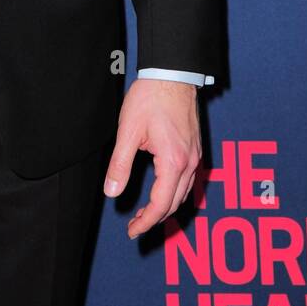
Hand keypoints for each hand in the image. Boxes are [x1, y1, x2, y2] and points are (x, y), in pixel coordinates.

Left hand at [103, 79, 201, 237]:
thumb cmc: (150, 98)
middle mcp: (189, 162)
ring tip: (145, 212)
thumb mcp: (128, 131)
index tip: (132, 232)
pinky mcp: (195, 148)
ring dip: (165, 206)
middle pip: (175, 203)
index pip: (161, 205)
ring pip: (183, 193)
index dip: (146, 222)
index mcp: (173, 161)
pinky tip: (161, 189)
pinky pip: (187, 180)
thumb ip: (120, 164)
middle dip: (155, 219)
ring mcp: (195, 155)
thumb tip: (112, 193)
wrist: (172, 73)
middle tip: (135, 226)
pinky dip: (174, 192)